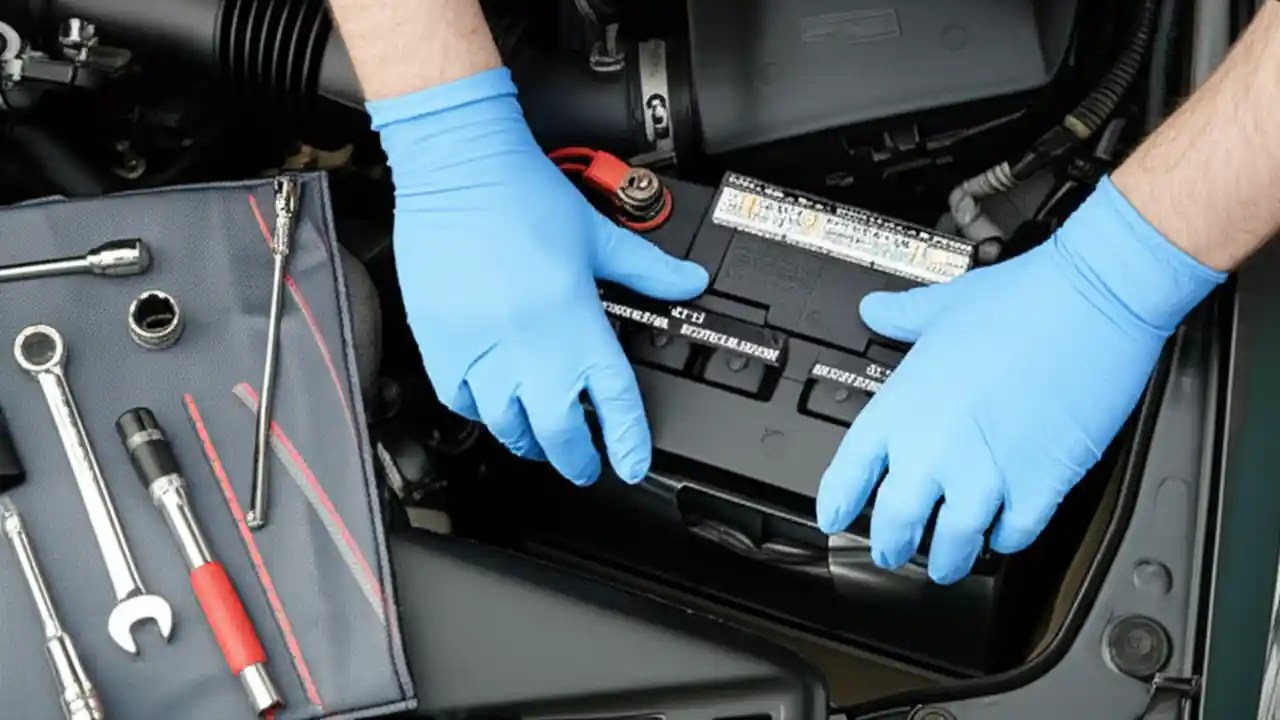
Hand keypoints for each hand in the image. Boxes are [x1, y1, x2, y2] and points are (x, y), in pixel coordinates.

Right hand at [368, 68, 708, 485]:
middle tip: (581, 466)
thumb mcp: (598, 234)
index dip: (626, 441)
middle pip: (555, 430)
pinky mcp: (439, 342)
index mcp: (575, 319)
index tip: (631, 465)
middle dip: (573, 458)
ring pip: (504, 422)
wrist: (459, 167)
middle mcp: (529, 343)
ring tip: (537, 437)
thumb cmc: (524, 195)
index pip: (611, 399)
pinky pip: (458, 398)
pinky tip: (490, 405)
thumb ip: (648, 268)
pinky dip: (478, 410)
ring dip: (526, 438)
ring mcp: (480, 347)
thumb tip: (689, 283)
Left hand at [816, 178, 1224, 583]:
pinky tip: (1004, 535)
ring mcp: (986, 475)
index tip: (832, 517)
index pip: (849, 471)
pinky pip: (1014, 534)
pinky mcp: (1039, 486)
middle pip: (896, 522)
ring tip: (947, 565)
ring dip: (948, 559)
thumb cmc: (1020, 300)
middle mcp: (933, 450)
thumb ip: (903, 317)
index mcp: (900, 408)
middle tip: (890, 553)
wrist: (1092, 302)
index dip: (837, 501)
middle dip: (890, 546)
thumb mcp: (941, 307)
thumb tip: (876, 310)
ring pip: (954, 544)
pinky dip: (1006, 539)